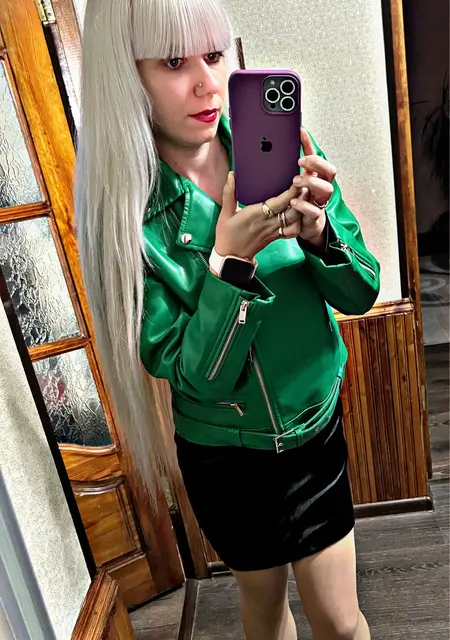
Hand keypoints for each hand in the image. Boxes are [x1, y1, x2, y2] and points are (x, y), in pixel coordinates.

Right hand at [214, 172, 301, 262]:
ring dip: (301, 209)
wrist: (230, 258)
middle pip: (292, 210)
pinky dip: (298, 222)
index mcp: (256, 215)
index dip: (290, 192)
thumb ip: (229, 193)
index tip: (297, 180)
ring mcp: (273, 231)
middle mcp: (268, 223)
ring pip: (295, 221)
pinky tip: (298, 214)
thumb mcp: (225, 213)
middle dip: (301, 197)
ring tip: (304, 196)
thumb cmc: (227, 235)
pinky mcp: (275, 237)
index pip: (279, 202)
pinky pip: (292, 231)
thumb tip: (232, 174)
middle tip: (306, 184)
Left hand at [289, 129, 336, 247]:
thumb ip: (281, 172)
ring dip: (311, 183)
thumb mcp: (288, 185)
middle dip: (317, 163)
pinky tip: (294, 201)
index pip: (316, 157)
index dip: (309, 144)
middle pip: (329, 171)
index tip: (300, 132)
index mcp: (314, 178)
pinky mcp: (315, 217)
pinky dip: (304, 205)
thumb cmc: (294, 203)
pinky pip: (314, 211)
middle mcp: (320, 188)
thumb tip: (264, 156)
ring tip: (296, 181)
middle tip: (301, 161)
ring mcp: (320, 202)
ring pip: (326, 189)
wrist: (302, 227)